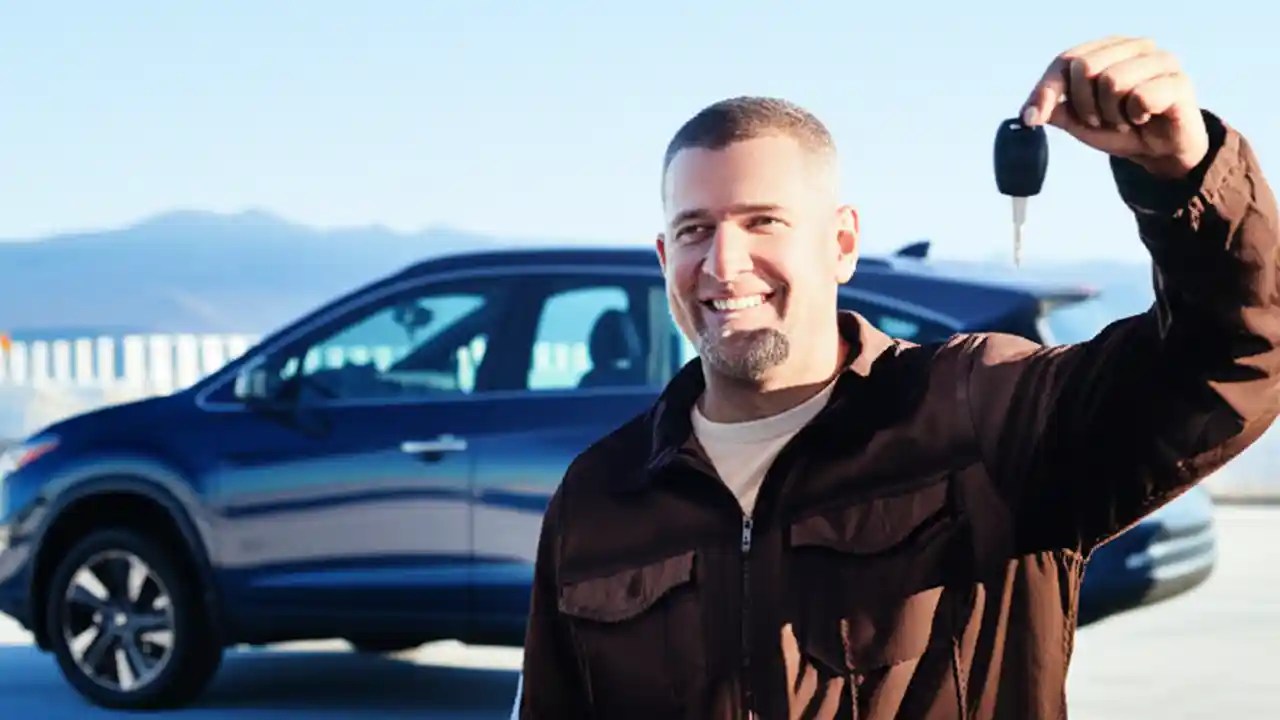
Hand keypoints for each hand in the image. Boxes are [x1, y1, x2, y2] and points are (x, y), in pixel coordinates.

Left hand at [1020, 36, 1209, 178]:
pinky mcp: (1178, 81)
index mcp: (1107, 49)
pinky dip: (1136, 116)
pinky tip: (1145, 118)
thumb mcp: (1079, 121)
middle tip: (1101, 120)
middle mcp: (1134, 47)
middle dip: (1085, 105)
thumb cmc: (1121, 128)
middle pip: (1086, 67)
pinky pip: (1141, 97)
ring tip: (1125, 120)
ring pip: (1112, 81)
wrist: (1160, 151)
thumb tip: (1027, 112)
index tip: (1033, 118)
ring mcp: (1160, 60)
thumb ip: (1055, 110)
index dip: (1046, 89)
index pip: (1066, 59)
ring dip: (1112, 114)